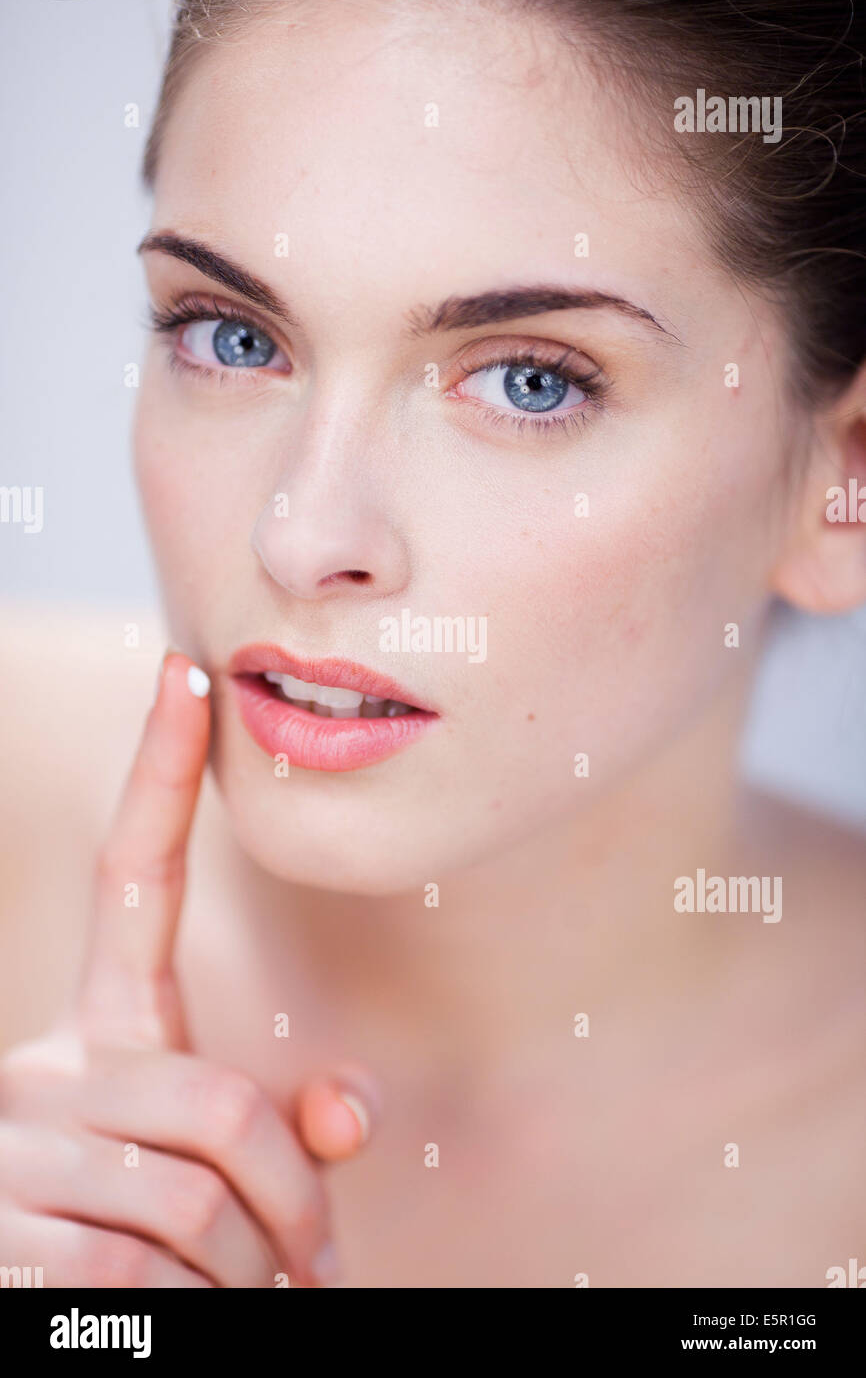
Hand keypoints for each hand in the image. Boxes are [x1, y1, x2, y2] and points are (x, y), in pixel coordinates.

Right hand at [0, 650, 374, 1286]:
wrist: (41, 1334)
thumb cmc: (155, 1254)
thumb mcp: (222, 1177)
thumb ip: (287, 1128)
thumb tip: (349, 1107)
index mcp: (101, 1035)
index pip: (128, 875)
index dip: (160, 771)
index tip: (188, 671)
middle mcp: (42, 1072)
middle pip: (224, 1105)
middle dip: (291, 1205)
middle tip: (314, 1266)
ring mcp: (9, 1150)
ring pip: (196, 1202)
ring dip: (247, 1276)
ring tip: (240, 1300)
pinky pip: (144, 1274)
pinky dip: (196, 1318)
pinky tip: (166, 1328)